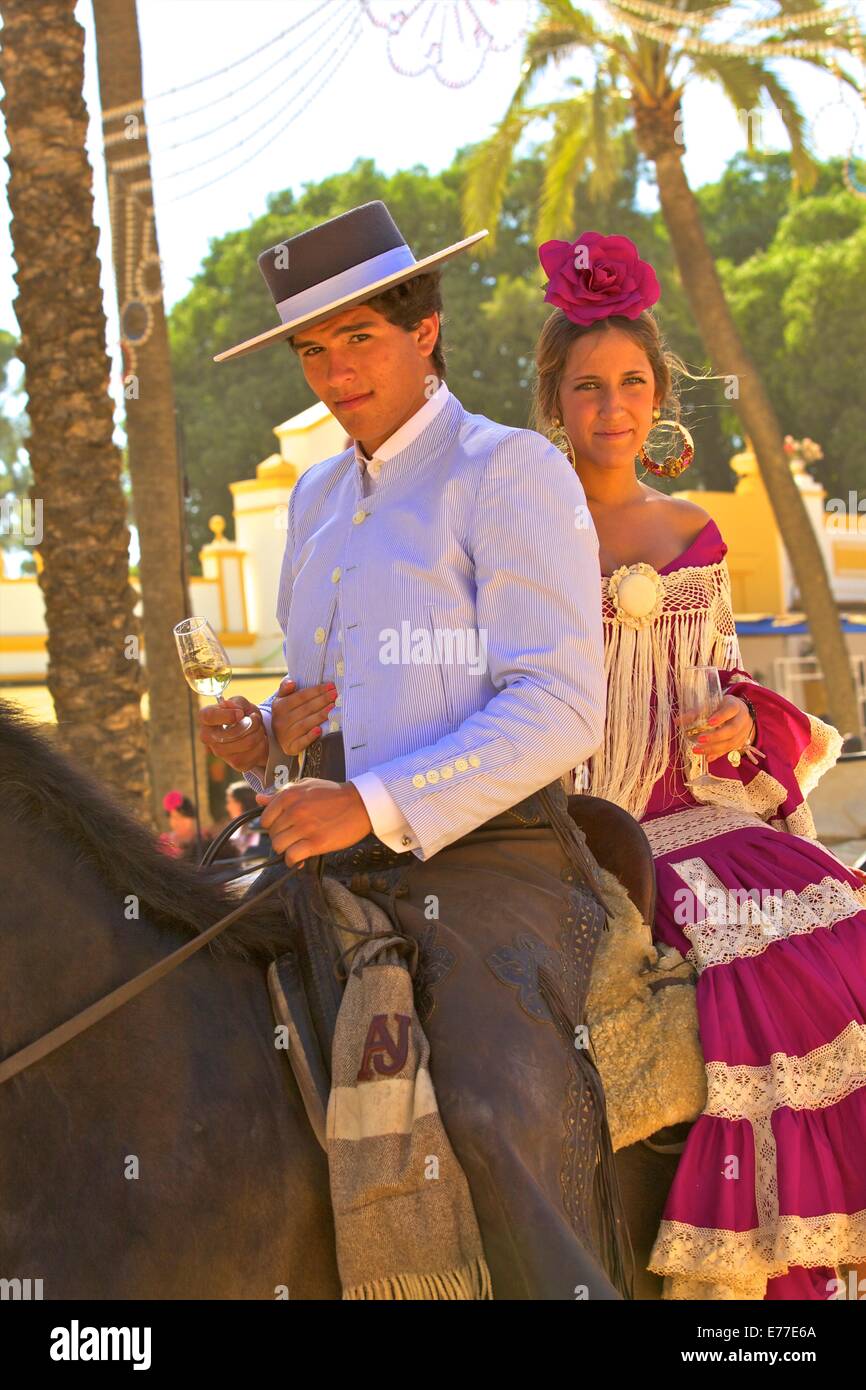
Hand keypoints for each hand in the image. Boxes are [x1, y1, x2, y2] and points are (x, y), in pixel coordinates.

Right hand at [198, 695, 268, 772]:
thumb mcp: (241, 704)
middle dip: (251, 724)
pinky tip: (260, 740)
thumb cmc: (243, 715)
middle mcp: (208, 738)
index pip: (209, 716)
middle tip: (256, 718)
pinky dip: (262, 745)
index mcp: (206, 719)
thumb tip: (236, 711)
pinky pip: (253, 754)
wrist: (254, 731)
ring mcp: (220, 753)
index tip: (240, 714)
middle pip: (232, 733)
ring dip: (258, 733)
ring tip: (259, 728)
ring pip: (246, 743)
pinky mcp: (235, 764)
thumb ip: (237, 703)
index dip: (226, 715)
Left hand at [255, 780, 372, 866]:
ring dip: (286, 850)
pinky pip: (292, 857)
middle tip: (294, 838)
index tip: (284, 827)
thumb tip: (259, 799)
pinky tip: (300, 858)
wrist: (361, 803)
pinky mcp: (316, 843)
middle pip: (272, 834)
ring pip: (279, 846)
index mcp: (289, 795)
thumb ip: (282, 794)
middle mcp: (294, 811)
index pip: (266, 818)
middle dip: (281, 838)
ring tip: (297, 848)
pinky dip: (293, 861)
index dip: (273, 825)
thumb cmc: (334, 794)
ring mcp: (305, 827)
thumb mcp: (307, 786)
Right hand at [271, 678, 337, 757]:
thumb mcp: (281, 700)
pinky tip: (320, 730)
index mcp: (279, 706)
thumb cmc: (285, 714)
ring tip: (333, 708)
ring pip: (305, 724)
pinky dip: (311, 736)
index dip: (316, 691)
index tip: (330, 686)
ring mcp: (286, 735)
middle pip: (305, 709)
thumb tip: (291, 682)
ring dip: (320, 716)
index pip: (300, 697)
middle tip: (335, 695)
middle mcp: (281, 721)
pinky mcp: (291, 747)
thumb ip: (285, 688)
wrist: (277, 737)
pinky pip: (301, 742)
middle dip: (322, 701)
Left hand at [681, 694, 766, 764]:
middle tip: (700, 739)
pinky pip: (729, 751)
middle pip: (732, 729)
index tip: (709, 722)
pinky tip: (706, 757)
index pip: (730, 710)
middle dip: (715, 736)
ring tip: (697, 750)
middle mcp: (742, 719)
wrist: (739, 713)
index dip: (720, 716)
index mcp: (735, 706)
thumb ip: (696, 712)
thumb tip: (677, 721)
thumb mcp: (712, 704)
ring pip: (731, 743)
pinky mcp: (740, 743)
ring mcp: (743, 732)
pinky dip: (716, 754)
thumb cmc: (721, 707)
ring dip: (713, 748)